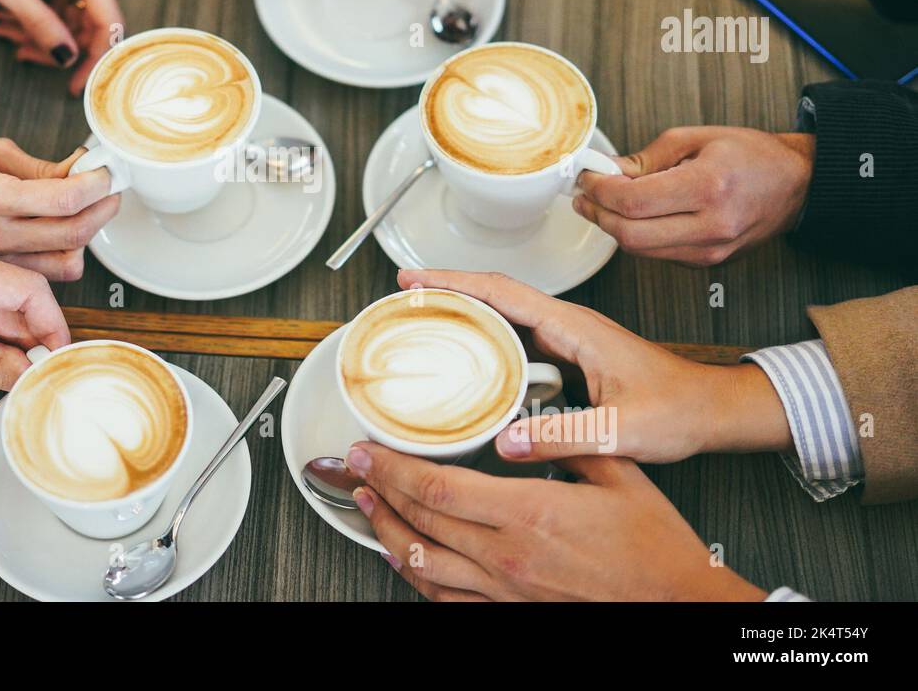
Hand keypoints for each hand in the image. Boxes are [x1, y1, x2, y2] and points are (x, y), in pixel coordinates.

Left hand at [0, 0, 124, 95]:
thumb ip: (38, 23)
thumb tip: (65, 59)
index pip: (108, 25)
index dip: (95, 61)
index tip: (76, 85)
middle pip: (89, 28)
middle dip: (53, 46)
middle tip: (19, 51)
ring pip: (76, 22)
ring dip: (41, 35)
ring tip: (5, 30)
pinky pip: (68, 10)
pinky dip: (42, 21)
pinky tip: (13, 21)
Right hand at [0, 138, 118, 280]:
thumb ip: (45, 168)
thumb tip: (85, 171)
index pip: (63, 199)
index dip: (96, 184)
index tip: (106, 172)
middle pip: (73, 233)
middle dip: (104, 206)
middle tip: (111, 188)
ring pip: (69, 262)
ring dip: (91, 233)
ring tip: (93, 208)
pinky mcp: (5, 275)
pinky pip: (54, 274)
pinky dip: (71, 253)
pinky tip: (70, 230)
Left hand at [348, 443, 767, 600]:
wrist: (678, 605)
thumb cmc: (655, 552)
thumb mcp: (620, 475)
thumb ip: (569, 439)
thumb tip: (531, 419)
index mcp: (529, 514)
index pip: (438, 488)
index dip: (393, 468)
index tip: (369, 449)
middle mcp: (507, 557)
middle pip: (421, 522)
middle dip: (379, 490)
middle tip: (354, 467)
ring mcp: (505, 591)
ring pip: (424, 565)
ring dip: (387, 533)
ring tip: (367, 507)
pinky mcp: (511, 612)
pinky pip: (447, 600)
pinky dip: (417, 577)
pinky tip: (406, 560)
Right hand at [397, 269, 792, 463]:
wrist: (713, 411)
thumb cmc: (681, 410)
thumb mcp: (624, 428)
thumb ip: (567, 434)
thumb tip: (507, 441)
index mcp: (576, 327)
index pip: (502, 291)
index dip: (454, 282)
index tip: (415, 279)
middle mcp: (568, 326)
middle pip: (494, 295)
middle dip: (446, 291)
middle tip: (403, 300)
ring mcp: (568, 339)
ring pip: (503, 316)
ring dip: (463, 314)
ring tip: (423, 325)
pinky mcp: (569, 358)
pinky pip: (515, 340)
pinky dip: (484, 340)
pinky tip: (468, 363)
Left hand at [574, 128, 814, 265]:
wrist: (798, 184)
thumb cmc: (753, 156)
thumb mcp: (697, 138)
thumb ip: (647, 158)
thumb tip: (607, 170)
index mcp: (708, 187)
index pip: (634, 201)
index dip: (600, 191)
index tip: (587, 178)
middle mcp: (711, 226)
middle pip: (630, 235)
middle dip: (598, 215)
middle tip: (585, 196)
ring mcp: (711, 250)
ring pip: (640, 250)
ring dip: (614, 227)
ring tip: (603, 203)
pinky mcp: (708, 263)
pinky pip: (659, 254)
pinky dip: (638, 236)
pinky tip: (634, 216)